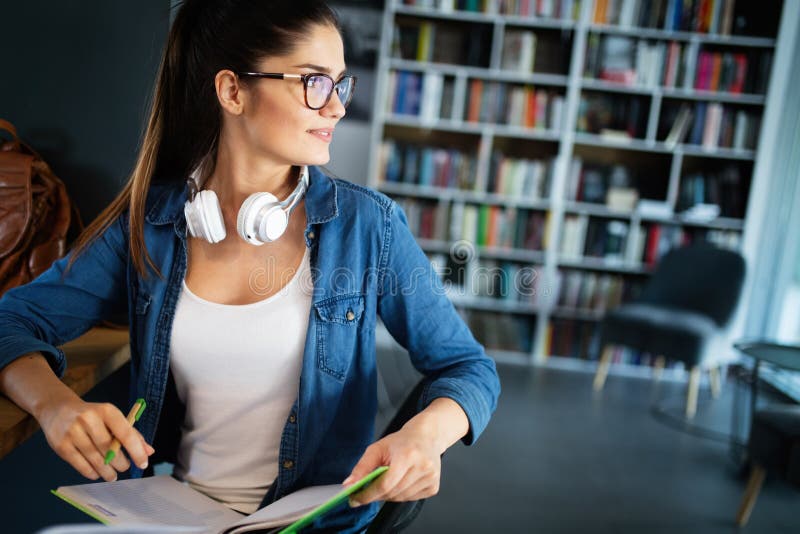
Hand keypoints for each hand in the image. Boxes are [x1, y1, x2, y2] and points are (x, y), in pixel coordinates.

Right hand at [37, 395, 154, 481]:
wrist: (57, 409)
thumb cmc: (91, 415)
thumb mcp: (111, 417)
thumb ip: (131, 433)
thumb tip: (149, 451)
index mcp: (106, 410)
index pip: (125, 433)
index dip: (136, 451)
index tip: (143, 463)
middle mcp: (89, 420)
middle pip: (109, 449)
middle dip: (121, 463)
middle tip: (124, 467)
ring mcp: (73, 433)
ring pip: (95, 459)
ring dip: (107, 471)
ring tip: (113, 476)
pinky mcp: (61, 446)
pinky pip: (80, 465)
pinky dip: (92, 473)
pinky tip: (97, 474)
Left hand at [342, 425, 441, 506]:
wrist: (426, 437)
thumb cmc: (401, 442)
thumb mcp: (378, 448)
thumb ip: (362, 467)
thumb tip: (348, 485)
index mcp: (408, 455)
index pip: (385, 484)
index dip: (367, 494)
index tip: (355, 499)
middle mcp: (423, 467)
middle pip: (392, 493)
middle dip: (375, 495)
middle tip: (365, 491)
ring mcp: (430, 478)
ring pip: (400, 499)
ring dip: (388, 495)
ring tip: (387, 481)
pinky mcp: (433, 487)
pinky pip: (410, 499)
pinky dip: (400, 495)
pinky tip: (400, 482)